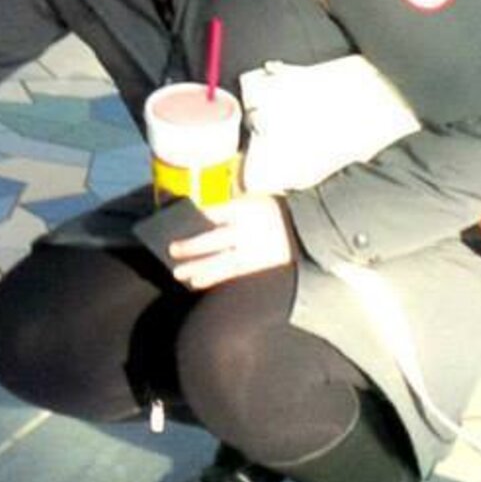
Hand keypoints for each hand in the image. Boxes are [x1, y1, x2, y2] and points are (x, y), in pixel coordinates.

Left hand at [168, 195, 293, 289]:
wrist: (309, 229)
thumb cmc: (273, 212)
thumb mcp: (253, 199)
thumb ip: (229, 207)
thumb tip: (198, 217)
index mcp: (245, 208)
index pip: (212, 213)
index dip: (193, 218)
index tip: (174, 222)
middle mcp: (248, 230)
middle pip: (213, 239)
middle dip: (191, 246)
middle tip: (171, 250)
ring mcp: (254, 250)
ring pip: (220, 261)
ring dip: (197, 268)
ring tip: (178, 273)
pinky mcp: (259, 267)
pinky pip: (232, 273)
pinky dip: (212, 277)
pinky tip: (197, 282)